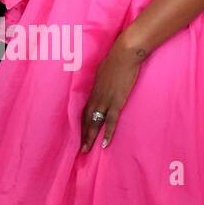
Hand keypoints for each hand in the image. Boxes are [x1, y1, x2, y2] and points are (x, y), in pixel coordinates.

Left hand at [80, 34, 144, 151]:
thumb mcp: (103, 69)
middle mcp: (96, 97)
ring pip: (95, 122)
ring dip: (90, 137)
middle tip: (79, 148)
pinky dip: (107, 133)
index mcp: (94, 89)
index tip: (79, 133)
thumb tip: (102, 81)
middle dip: (83, 134)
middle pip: (87, 119)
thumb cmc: (116, 58)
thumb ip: (101, 78)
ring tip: (86, 150)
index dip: (82, 122)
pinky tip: (104, 143)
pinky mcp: (116, 102)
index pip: (85, 110)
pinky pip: (110, 121)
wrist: (124, 54)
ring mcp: (105, 100)